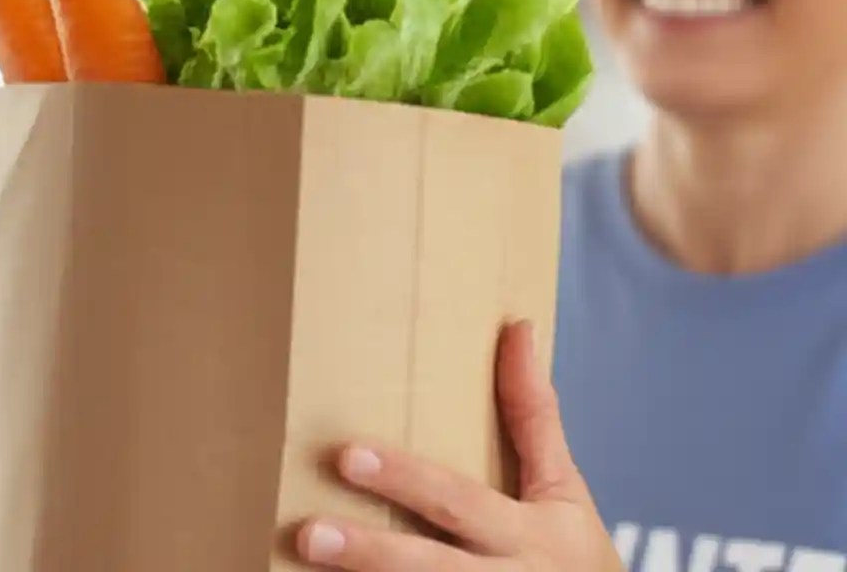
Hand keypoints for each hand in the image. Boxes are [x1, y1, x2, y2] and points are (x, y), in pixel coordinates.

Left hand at [294, 320, 622, 570]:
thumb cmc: (571, 555)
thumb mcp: (562, 490)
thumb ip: (534, 415)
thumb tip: (518, 325)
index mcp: (530, 534)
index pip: (458, 500)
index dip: (405, 479)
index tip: (348, 453)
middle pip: (431, 568)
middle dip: (370, 552)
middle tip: (309, 532)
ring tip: (302, 558)